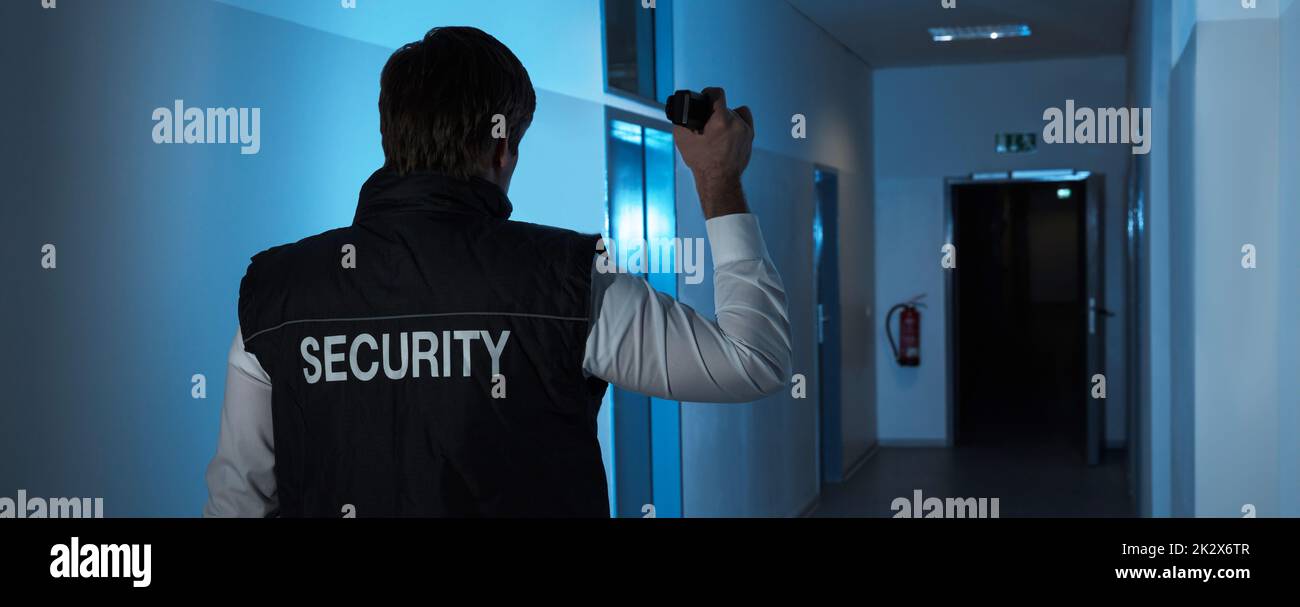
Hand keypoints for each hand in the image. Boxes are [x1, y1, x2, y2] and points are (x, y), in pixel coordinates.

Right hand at [673, 87, 753, 218]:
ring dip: (724, 117)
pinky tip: (730, 125)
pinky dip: (736, 119)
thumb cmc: (702, 162)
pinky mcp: (750, 136)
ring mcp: (745, 129)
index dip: (708, 92)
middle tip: (706, 124)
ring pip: (733, 112)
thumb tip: (681, 113)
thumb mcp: (683, 140)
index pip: (717, 93)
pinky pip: (744, 117)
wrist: (719, 180)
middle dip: (713, 112)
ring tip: (716, 128)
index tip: (704, 96)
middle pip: (723, 106)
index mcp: (720, 121)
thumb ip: (681, 122)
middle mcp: (736, 123)